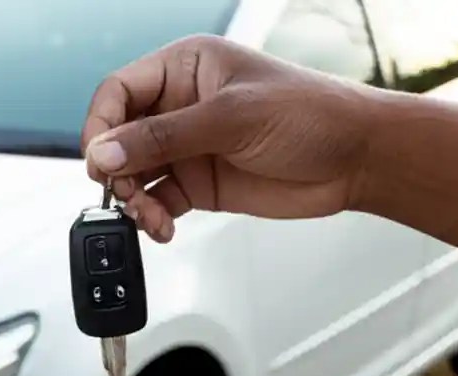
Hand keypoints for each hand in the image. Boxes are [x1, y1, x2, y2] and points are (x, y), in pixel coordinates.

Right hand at [82, 34, 380, 241]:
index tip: (100, 158)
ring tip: (150, 217)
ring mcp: (187, 146)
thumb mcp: (232, 118)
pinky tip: (162, 227)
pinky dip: (151, 218)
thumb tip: (106, 151)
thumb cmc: (312, 114)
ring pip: (133, 175)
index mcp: (184, 67)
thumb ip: (164, 137)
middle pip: (118, 137)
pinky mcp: (198, 183)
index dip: (101, 125)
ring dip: (132, 200)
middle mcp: (179, 105)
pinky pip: (156, 201)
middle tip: (125, 192)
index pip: (118, 91)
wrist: (357, 159)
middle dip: (115, 169)